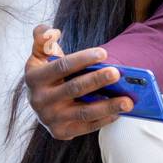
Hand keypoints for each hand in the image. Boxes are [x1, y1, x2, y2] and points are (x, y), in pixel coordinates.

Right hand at [26, 23, 132, 139]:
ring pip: (84, 112)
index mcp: (34, 78)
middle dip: (97, 80)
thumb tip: (51, 31)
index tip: (104, 53)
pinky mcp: (60, 132)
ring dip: (108, 106)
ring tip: (129, 101)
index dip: (82, 59)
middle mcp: (39, 100)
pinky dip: (105, 119)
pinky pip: (87, 126)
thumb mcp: (40, 55)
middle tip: (118, 73)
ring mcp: (50, 118)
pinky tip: (121, 112)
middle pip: (74, 89)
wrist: (40, 103)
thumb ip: (43, 39)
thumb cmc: (47, 73)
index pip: (62, 66)